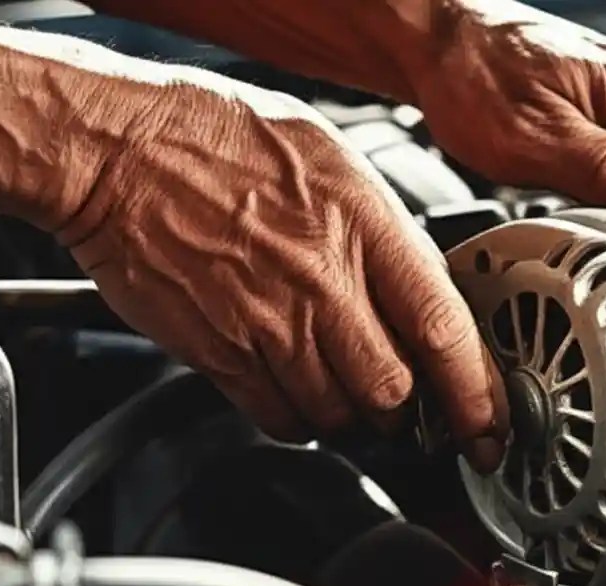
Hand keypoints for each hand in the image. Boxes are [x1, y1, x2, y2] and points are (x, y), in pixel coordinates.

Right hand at [55, 77, 507, 470]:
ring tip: (346, 390)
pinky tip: (295, 391)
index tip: (491, 426)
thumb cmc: (217, 139)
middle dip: (412, 416)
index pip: (443, 330)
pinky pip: (279, 419)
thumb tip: (426, 286)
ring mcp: (269, 324)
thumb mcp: (332, 159)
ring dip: (353, 419)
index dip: (478, 394)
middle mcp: (322, 282)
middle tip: (412, 410)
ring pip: (338, 416)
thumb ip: (386, 230)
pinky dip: (298, 421)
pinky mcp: (220, 354)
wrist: (115, 150)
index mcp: (363, 226)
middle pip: (394, 393)